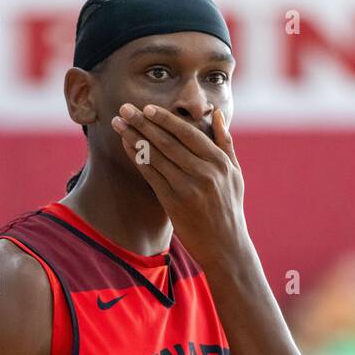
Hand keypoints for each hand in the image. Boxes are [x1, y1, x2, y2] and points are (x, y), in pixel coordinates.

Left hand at [111, 102, 247, 269]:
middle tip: (124, 108)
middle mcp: (204, 173)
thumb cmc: (230, 208)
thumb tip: (218, 113)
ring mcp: (188, 189)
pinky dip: (138, 159)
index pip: (188, 133)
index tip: (147, 107)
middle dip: (143, 122)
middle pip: (168, 142)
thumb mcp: (235, 174)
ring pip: (156, 157)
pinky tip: (126, 146)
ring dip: (134, 137)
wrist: (225, 247)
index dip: (165, 119)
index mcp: (219, 163)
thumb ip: (225, 143)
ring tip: (119, 124)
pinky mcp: (174, 204)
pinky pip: (151, 176)